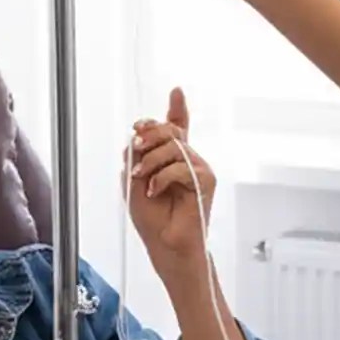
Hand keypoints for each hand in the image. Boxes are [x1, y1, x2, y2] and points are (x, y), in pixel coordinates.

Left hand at [123, 88, 214, 272]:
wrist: (166, 247)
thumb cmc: (153, 220)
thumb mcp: (134, 183)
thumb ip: (136, 158)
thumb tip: (137, 138)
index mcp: (172, 161)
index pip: (179, 128)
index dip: (178, 108)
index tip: (176, 92)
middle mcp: (189, 161)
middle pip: (171, 131)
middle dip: (150, 133)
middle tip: (135, 145)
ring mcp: (199, 169)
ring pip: (173, 146)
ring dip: (150, 159)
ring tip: (140, 177)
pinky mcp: (205, 180)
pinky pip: (180, 166)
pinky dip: (161, 177)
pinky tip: (153, 190)